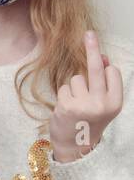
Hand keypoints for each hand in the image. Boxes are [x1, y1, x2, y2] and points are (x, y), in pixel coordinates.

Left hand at [50, 30, 122, 162]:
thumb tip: (103, 57)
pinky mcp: (66, 106)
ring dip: (75, 87)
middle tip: (89, 33)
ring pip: (77, 78)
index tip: (103, 57)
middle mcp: (101, 103)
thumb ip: (105, 82)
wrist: (75, 146)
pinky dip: (65, 94)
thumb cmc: (90, 120)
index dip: (105, 69)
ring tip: (77, 104)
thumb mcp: (104, 104)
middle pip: (97, 68)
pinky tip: (67, 107)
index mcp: (115, 103)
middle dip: (93, 48)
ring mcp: (83, 105)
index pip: (112, 72)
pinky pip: (65, 87)